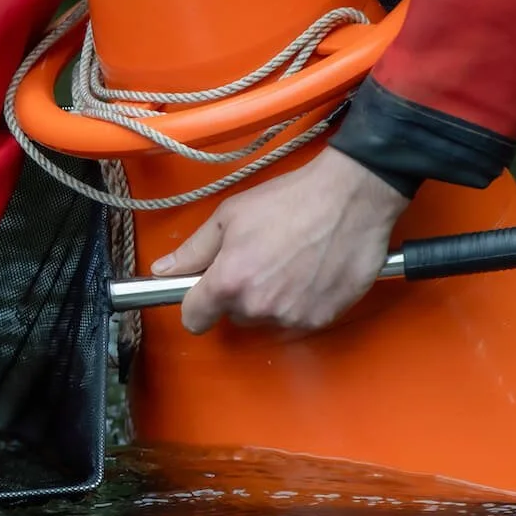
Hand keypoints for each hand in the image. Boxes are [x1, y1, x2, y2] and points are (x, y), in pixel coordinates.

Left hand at [158, 147, 409, 335]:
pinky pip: (298, 319)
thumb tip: (162, 270)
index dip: (196, 305)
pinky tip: (311, 271)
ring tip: (290, 262)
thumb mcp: (231, 215)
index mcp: (230, 281)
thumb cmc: (291, 200)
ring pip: (266, 318)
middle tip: (260, 259)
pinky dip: (301, 302)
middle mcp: (259, 305)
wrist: (352, 197)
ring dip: (272, 299)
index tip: (203, 294)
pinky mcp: (322, 318)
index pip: (193, 319)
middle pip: (233, 315)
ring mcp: (293, 316)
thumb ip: (193, 250)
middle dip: (240, 294)